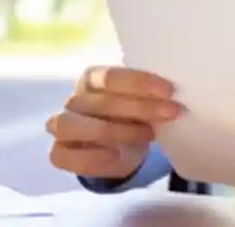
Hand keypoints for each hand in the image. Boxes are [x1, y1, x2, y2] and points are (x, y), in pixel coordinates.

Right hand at [45, 65, 181, 179]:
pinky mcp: (59, 152)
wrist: (117, 148)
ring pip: (78, 126)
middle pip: (101, 101)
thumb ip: (150, 93)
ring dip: (117, 131)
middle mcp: (73, 99)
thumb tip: (176, 92)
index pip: (110, 76)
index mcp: (91, 78)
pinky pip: (65, 155)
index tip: (168, 90)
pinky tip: (117, 156)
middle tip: (171, 112)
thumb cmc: (132, 116)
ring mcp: (61, 125)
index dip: (138, 83)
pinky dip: (92, 156)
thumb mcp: (140, 100)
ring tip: (149, 135)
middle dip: (140, 107)